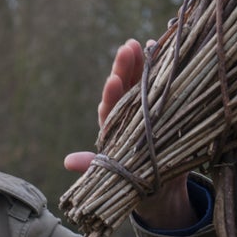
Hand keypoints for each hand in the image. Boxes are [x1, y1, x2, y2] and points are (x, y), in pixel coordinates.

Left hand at [64, 39, 196, 229]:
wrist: (159, 192)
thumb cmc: (130, 185)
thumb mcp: (113, 178)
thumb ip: (93, 167)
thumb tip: (69, 161)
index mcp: (113, 131)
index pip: (110, 109)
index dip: (112, 95)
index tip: (113, 80)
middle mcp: (128, 117)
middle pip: (125, 90)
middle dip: (126, 69)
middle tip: (128, 48)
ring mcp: (146, 112)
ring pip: (142, 84)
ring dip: (143, 64)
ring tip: (145, 43)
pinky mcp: (164, 112)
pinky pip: (163, 89)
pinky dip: (165, 72)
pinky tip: (167, 52)